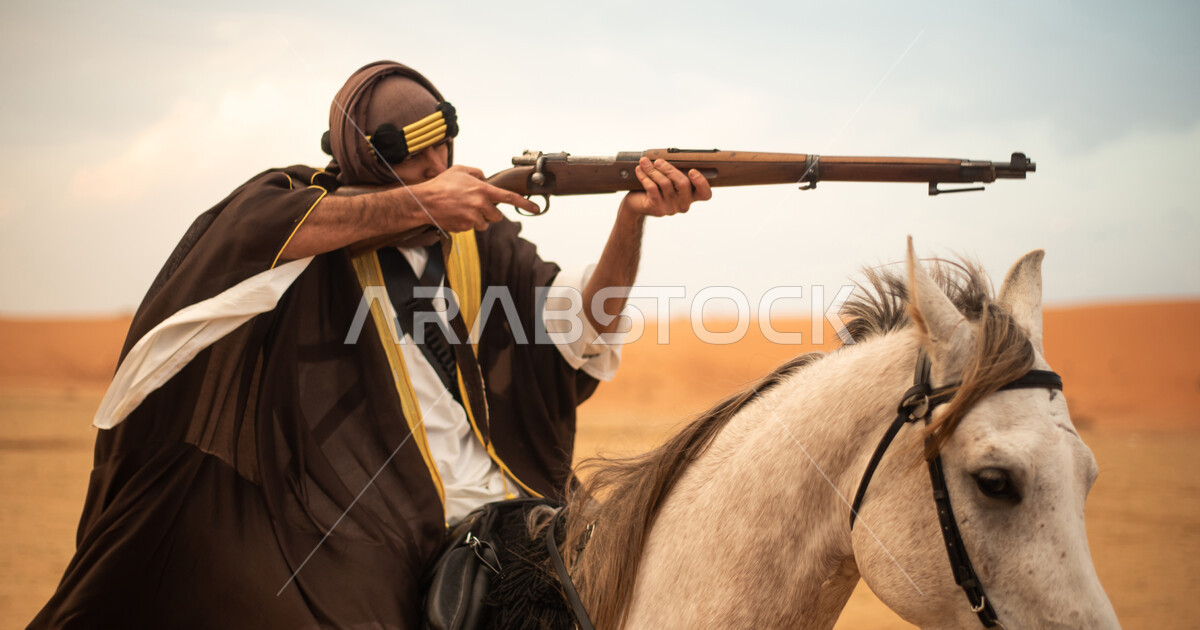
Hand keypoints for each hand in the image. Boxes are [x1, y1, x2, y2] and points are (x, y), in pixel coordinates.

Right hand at [407, 165, 540, 231]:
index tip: (536, 208)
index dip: (524, 203)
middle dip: (490, 213)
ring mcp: (473, 218)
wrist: (424, 202)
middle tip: (477, 206)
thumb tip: (485, 178)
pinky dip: (467, 223)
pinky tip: (456, 215)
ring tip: (463, 210)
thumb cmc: (441, 185)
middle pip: (497, 216)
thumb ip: (476, 173)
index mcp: (482, 190)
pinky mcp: (465, 228)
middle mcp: (480, 205)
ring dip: (478, 219)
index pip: (509, 198)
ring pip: (485, 224)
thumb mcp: (460, 170)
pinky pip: (472, 228)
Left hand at [619, 157, 712, 217]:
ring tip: (644, 162)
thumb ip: (672, 172)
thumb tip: (664, 157)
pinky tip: (639, 170)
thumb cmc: (654, 189)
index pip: (705, 194)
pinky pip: (652, 189)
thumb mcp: (667, 180)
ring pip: (665, 184)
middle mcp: (683, 204)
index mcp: (690, 196)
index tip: (692, 171)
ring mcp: (671, 208)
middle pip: (683, 184)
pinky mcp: (657, 209)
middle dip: (670, 169)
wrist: (637, 205)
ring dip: (653, 170)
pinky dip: (645, 177)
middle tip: (658, 161)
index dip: (701, 183)